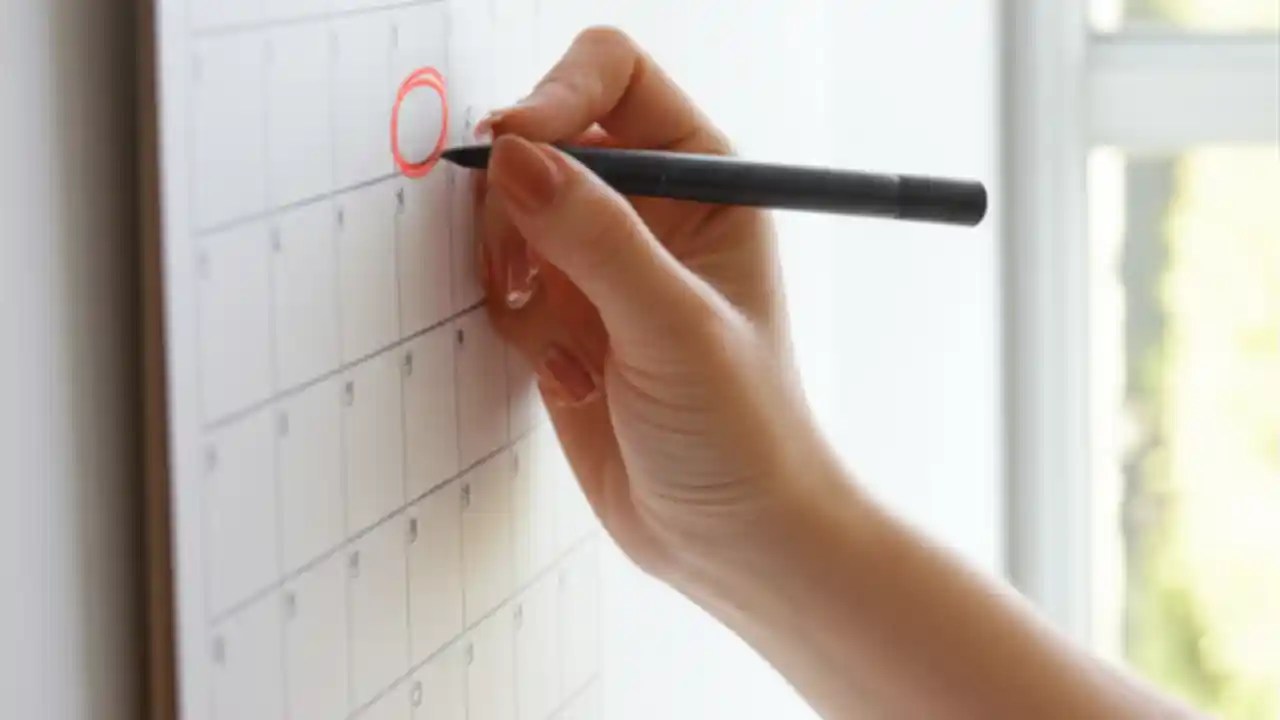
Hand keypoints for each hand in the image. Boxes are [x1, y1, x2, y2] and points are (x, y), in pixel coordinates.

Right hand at [473, 27, 834, 585]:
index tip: (511, 143)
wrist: (731, 539)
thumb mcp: (675, 325)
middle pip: (543, 144)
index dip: (556, 93)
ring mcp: (602, 268)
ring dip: (511, 270)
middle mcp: (650, 211)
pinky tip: (569, 377)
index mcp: (704, 180)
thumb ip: (595, 237)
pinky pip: (503, 286)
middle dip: (518, 203)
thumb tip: (515, 156)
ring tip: (561, 340)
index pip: (614, 77)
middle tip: (527, 273)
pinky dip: (517, 326)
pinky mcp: (566, 322)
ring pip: (509, 217)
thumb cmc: (744, 430)